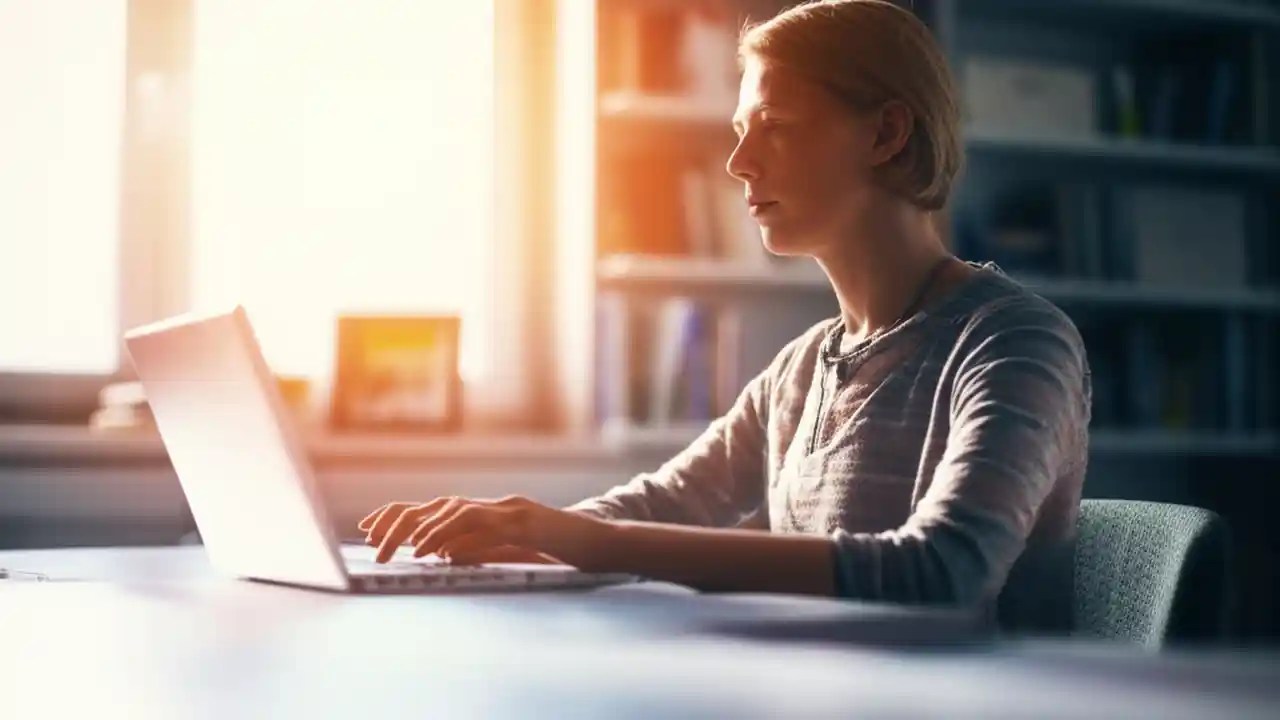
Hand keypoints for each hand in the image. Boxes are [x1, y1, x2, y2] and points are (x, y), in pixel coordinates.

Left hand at [357, 496, 610, 567]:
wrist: (603, 546)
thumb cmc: (561, 553)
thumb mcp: (513, 552)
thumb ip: (481, 549)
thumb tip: (446, 556)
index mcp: (489, 513)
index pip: (437, 509)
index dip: (401, 516)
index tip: (368, 529)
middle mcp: (494, 505)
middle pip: (436, 505)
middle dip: (398, 521)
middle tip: (370, 541)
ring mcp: (509, 509)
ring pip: (453, 509)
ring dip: (420, 529)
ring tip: (394, 548)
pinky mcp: (523, 521)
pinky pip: (480, 523)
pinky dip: (452, 533)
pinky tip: (433, 548)